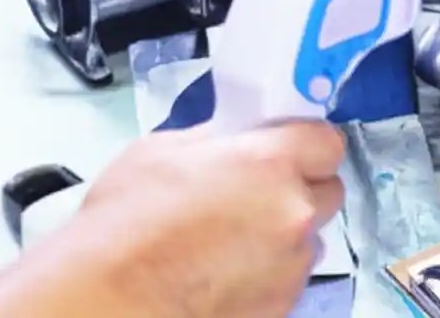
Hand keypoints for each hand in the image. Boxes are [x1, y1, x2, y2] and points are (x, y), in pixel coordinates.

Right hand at [79, 122, 345, 316]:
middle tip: (256, 192)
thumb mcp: (164, 149)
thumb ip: (217, 139)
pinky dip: (270, 270)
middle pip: (327, 190)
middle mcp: (294, 211)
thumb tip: (235, 138)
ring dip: (284, 233)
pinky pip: (291, 274)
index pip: (327, 142)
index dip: (307, 145)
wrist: (112, 297)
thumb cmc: (127, 224)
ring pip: (310, 236)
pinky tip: (227, 268)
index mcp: (271, 162)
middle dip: (300, 188)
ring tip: (233, 239)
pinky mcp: (283, 301)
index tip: (287, 149)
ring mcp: (293, 261)